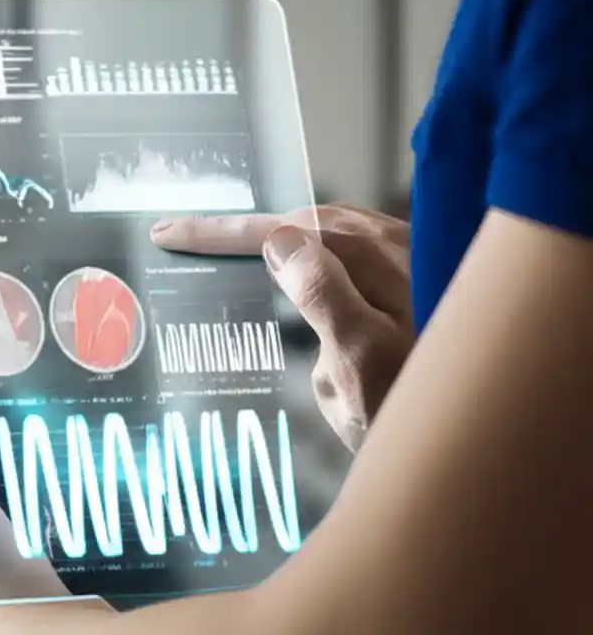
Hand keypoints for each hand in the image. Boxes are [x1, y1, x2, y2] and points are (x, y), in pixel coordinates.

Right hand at [151, 205, 414, 451]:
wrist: (489, 439)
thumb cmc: (422, 411)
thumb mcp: (361, 364)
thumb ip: (323, 295)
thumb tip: (281, 240)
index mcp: (377, 261)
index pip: (281, 229)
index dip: (220, 231)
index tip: (168, 232)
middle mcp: (398, 248)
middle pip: (303, 220)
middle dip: (244, 227)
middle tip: (186, 237)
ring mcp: (413, 261)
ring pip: (330, 231)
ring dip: (280, 235)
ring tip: (232, 248)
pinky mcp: (419, 280)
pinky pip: (352, 250)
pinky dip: (314, 252)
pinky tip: (301, 272)